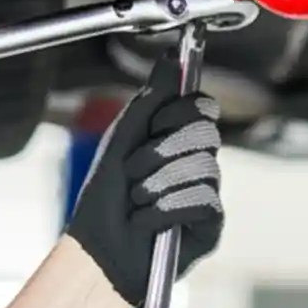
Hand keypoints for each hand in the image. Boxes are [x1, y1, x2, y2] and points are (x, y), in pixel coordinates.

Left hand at [67, 50, 223, 305]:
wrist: (97, 248)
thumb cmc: (106, 195)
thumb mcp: (122, 138)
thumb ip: (150, 98)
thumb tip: (171, 58)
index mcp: (178, 138)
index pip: (203, 107)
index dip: (180, 112)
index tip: (155, 125)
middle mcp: (198, 162)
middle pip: (207, 133)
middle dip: (162, 151)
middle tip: (134, 169)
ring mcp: (207, 192)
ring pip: (204, 167)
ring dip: (158, 183)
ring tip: (137, 199)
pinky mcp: (211, 223)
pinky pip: (204, 200)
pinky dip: (167, 209)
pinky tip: (148, 220)